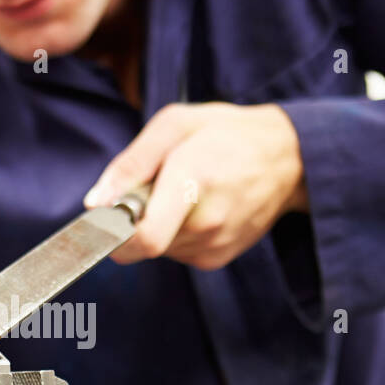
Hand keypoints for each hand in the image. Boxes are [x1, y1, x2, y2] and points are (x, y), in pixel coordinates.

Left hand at [83, 102, 306, 268]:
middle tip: (155, 187)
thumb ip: (130, 164)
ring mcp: (214, 245)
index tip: (104, 217)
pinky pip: (175, 252)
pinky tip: (196, 208)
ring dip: (156, 225)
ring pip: (156, 249)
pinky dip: (174, 233)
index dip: (112, 234)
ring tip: (183, 192)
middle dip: (134, 219)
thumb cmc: (227, 134)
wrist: (288, 158)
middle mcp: (205, 223)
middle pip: (141, 243)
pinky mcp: (217, 259)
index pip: (143, 238)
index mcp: (193, 181)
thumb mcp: (174, 125)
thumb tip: (95, 202)